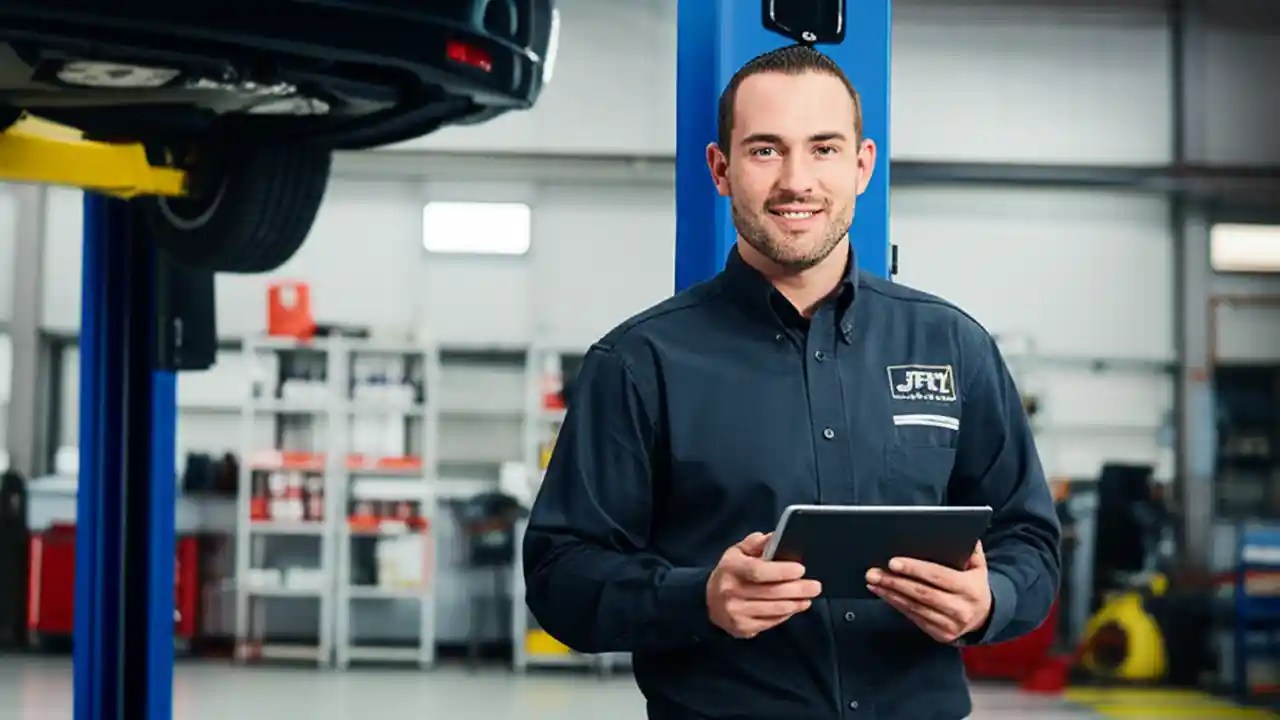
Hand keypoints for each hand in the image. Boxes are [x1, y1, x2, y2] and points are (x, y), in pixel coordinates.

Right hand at [706, 532, 822, 638]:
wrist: (709, 602)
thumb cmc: (730, 572)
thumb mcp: (738, 552)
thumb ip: (757, 543)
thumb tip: (776, 536)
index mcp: (731, 568)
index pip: (758, 571)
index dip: (782, 571)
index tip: (801, 569)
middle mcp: (731, 592)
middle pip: (771, 592)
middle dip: (797, 589)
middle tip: (816, 586)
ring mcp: (736, 612)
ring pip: (773, 609)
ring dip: (795, 604)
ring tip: (808, 597)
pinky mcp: (742, 628)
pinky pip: (770, 622)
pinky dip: (785, 614)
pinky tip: (794, 607)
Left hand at [865, 541, 991, 643]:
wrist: (984, 617)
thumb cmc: (974, 585)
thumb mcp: (978, 567)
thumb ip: (971, 550)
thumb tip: (962, 531)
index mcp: (970, 589)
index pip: (938, 576)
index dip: (914, 569)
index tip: (893, 562)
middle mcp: (961, 609)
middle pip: (921, 593)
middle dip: (894, 581)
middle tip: (873, 572)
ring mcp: (950, 625)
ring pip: (914, 607)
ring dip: (890, 594)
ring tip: (873, 581)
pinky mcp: (941, 635)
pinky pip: (914, 618)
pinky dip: (896, 604)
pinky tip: (884, 594)